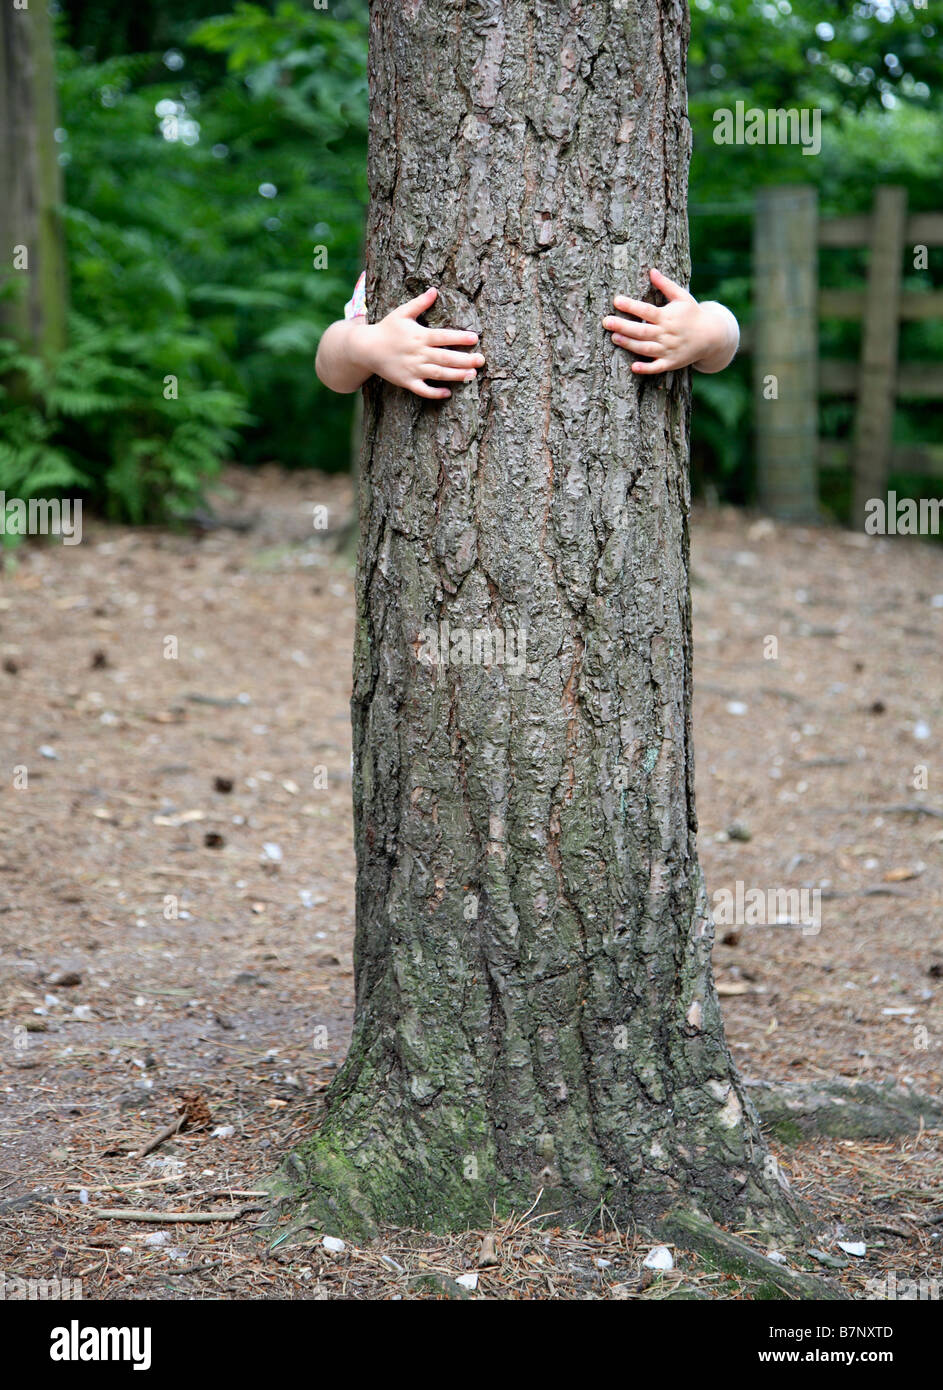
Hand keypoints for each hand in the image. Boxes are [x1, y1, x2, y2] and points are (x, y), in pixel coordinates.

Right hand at [357, 286, 483, 398]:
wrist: (366, 348)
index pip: (443, 337)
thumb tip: (434, 290)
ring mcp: (413, 369)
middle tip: (482, 360)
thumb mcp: (401, 313)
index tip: (475, 338)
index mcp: (419, 336)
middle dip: (465, 359)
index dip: (459, 338)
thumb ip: (420, 303)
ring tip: (472, 375)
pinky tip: (447, 393)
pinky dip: (435, 393)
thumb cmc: (386, 329)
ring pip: (438, 374)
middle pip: (445, 357)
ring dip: (456, 375)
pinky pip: (423, 390)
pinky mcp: (406, 381)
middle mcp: (418, 353)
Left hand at [602, 267, 738, 373]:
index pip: (646, 311)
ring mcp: (668, 350)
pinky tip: (634, 367)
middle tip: (606, 321)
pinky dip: (646, 368)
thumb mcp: (682, 297)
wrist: (711, 336)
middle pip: (641, 330)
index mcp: (667, 317)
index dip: (631, 306)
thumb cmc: (692, 314)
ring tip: (614, 337)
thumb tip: (651, 271)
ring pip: (645, 348)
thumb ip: (666, 285)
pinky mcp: (670, 363)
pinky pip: (657, 367)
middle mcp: (666, 334)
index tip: (616, 300)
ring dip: (629, 344)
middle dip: (623, 326)